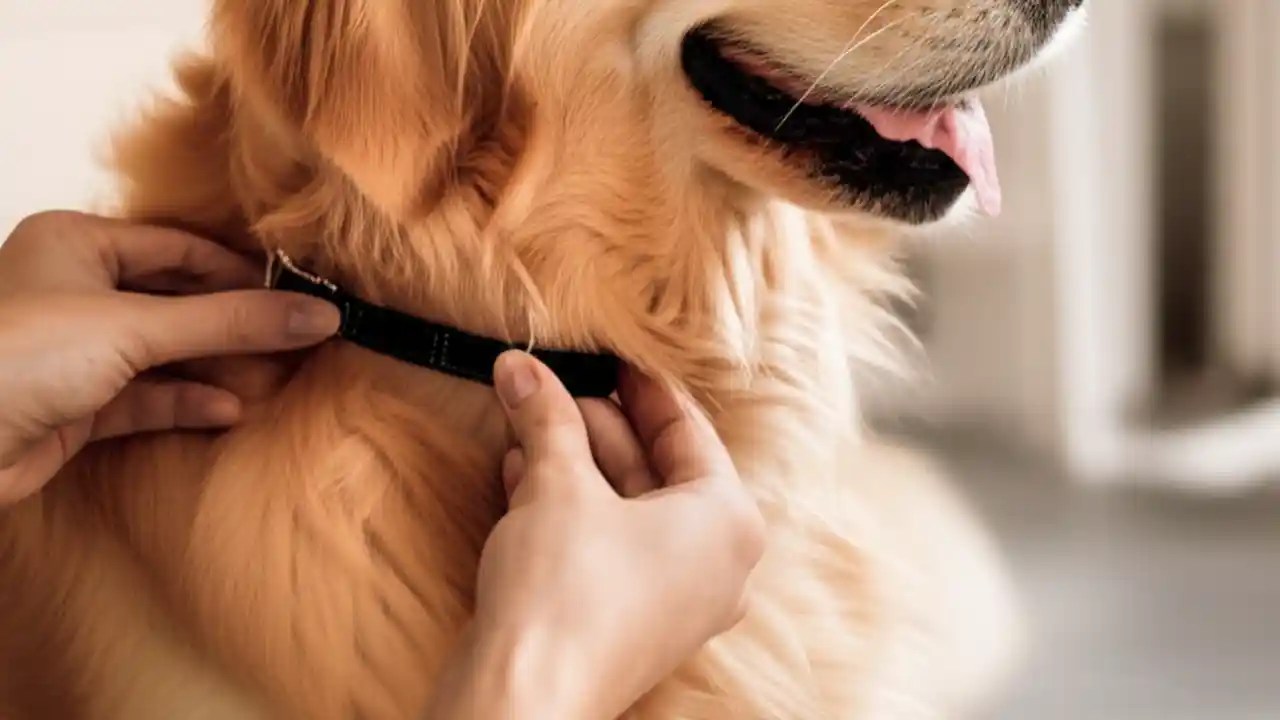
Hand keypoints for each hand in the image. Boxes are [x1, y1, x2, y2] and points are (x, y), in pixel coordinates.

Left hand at [0, 211, 339, 504]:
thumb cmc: (25, 356)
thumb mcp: (137, 327)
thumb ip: (232, 322)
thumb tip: (323, 315)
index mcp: (77, 243)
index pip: (179, 247)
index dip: (239, 270)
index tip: (298, 294)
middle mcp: (74, 289)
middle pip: (176, 299)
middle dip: (232, 323)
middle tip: (296, 338)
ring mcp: (74, 350)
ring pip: (163, 351)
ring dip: (214, 366)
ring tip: (275, 376)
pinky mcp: (75, 405)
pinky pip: (144, 396)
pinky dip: (185, 402)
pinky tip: (229, 410)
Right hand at [429, 352, 765, 719]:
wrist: (524, 699)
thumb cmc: (564, 591)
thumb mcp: (558, 483)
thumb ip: (547, 417)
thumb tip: (521, 366)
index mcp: (728, 521)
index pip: (688, 429)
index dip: (640, 385)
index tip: (606, 353)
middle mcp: (715, 563)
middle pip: (655, 468)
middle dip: (593, 422)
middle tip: (549, 382)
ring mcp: (674, 600)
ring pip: (626, 508)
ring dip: (573, 462)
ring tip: (526, 419)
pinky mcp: (629, 623)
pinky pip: (607, 545)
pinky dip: (569, 507)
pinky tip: (521, 471)